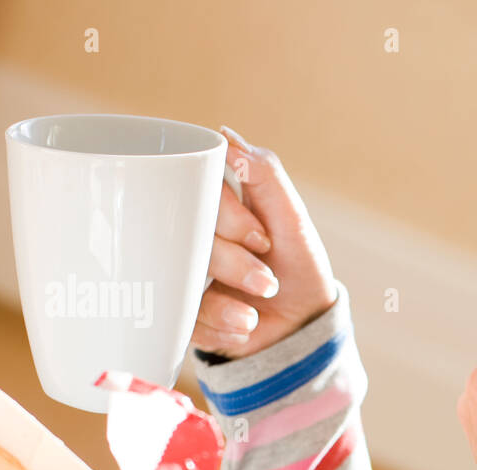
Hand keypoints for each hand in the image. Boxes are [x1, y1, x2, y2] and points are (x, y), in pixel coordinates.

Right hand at [192, 126, 337, 358]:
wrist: (300, 327)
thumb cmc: (298, 265)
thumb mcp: (292, 220)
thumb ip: (265, 175)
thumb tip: (225, 136)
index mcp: (210, 204)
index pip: (195, 189)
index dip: (228, 217)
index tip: (262, 238)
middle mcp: (188, 233)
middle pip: (184, 236)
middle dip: (232, 264)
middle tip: (267, 282)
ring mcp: (179, 272)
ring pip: (176, 279)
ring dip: (222, 303)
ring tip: (255, 313)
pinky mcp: (177, 311)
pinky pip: (180, 317)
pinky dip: (219, 327)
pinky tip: (243, 326)